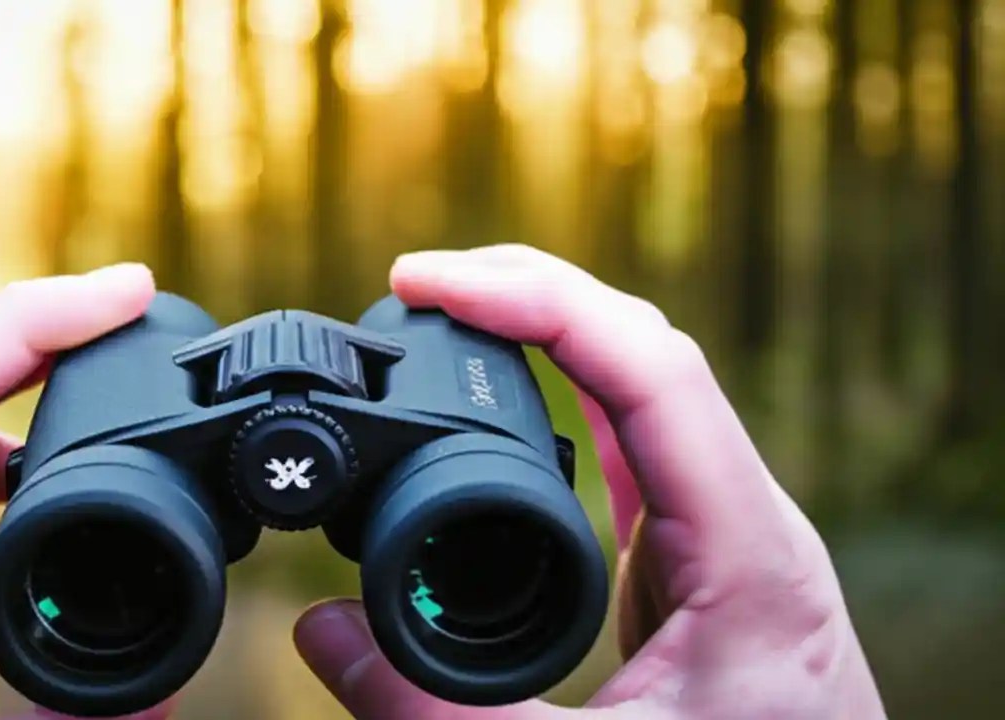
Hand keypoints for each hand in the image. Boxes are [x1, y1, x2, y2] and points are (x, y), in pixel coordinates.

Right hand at [293, 245, 885, 719]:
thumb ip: (437, 714)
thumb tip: (321, 630)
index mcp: (747, 556)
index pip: (652, 372)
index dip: (540, 304)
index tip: (431, 284)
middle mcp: (746, 518)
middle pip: (646, 347)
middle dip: (531, 291)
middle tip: (420, 281)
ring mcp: (722, 524)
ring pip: (641, 375)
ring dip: (548, 324)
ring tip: (452, 303)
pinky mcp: (694, 542)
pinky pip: (631, 428)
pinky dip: (565, 381)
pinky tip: (514, 369)